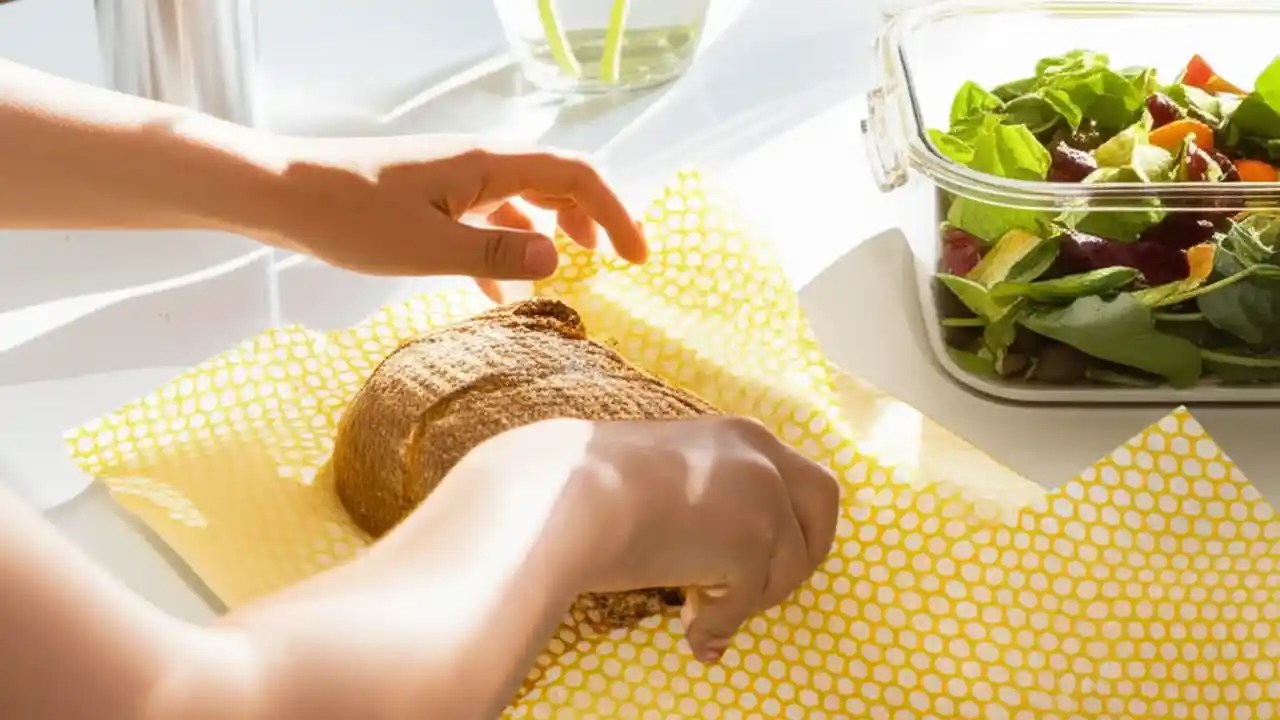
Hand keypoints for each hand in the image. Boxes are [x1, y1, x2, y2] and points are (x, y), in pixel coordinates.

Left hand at [262, 136, 646, 300]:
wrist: (283, 193)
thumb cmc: (350, 217)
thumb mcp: (428, 248)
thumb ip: (497, 252)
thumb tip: (558, 258)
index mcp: (487, 165)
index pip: (575, 176)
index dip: (616, 213)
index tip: (637, 259)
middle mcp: (478, 164)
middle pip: (556, 182)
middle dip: (594, 219)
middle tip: (617, 263)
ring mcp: (454, 180)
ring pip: (522, 200)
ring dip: (552, 233)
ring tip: (569, 274)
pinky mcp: (430, 198)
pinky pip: (485, 219)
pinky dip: (505, 248)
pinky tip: (500, 290)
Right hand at [450, 416, 840, 662]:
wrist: (562, 495)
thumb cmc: (591, 487)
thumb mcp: (666, 477)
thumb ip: (706, 505)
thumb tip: (717, 570)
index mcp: (740, 435)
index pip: (796, 477)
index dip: (788, 524)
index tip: (755, 559)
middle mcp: (762, 455)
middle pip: (824, 506)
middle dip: (802, 554)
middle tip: (760, 589)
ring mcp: (763, 495)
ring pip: (791, 566)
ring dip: (749, 600)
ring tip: (697, 611)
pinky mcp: (752, 539)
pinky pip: (752, 600)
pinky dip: (724, 623)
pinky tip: (690, 630)